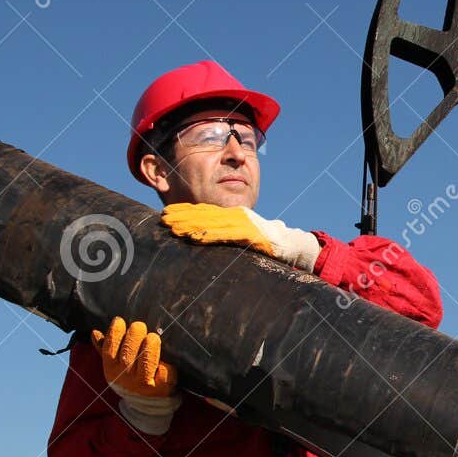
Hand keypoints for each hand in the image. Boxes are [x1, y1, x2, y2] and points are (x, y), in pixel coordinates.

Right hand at [92, 317, 176, 396]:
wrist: (145, 404)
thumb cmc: (130, 377)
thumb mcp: (115, 366)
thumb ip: (105, 349)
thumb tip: (94, 332)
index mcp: (111, 369)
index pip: (110, 347)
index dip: (115, 331)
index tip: (120, 321)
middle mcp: (125, 376)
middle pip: (129, 350)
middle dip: (135, 333)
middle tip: (140, 327)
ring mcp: (142, 383)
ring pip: (147, 358)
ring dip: (151, 343)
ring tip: (153, 337)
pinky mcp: (160, 388)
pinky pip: (164, 370)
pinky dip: (166, 363)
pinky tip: (165, 359)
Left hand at [161, 203, 321, 271]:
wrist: (293, 245)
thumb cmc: (268, 244)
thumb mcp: (246, 236)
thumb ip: (230, 234)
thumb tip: (210, 239)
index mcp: (235, 215)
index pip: (206, 211)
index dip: (186, 211)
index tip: (167, 213)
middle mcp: (237, 215)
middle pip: (205, 214)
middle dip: (183, 217)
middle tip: (163, 220)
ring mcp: (245, 224)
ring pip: (212, 223)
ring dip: (191, 225)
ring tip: (174, 228)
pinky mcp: (252, 234)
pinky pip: (227, 234)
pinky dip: (210, 235)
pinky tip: (196, 237)